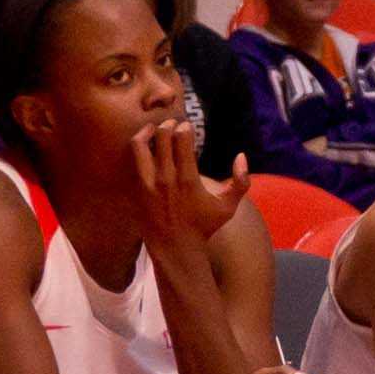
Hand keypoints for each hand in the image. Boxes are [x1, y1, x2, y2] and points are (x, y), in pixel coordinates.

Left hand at [130, 111, 245, 254]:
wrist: (175, 248)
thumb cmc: (203, 227)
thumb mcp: (228, 207)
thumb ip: (241, 182)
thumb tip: (241, 156)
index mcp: (188, 180)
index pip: (182, 139)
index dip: (185, 127)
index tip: (187, 127)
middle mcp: (166, 179)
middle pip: (162, 137)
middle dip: (168, 125)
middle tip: (172, 125)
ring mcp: (148, 185)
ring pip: (140, 146)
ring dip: (146, 132)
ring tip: (152, 129)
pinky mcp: (136, 191)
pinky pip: (133, 162)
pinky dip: (138, 150)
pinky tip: (145, 147)